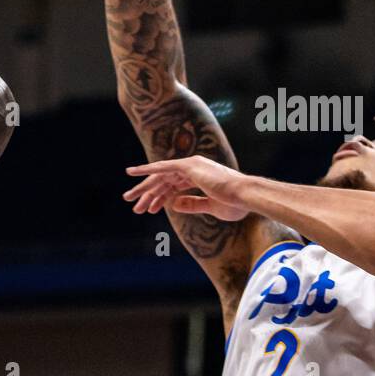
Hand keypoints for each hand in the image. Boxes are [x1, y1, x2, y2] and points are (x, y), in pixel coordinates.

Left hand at [124, 155, 250, 221]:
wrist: (245, 197)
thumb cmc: (235, 203)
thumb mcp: (211, 207)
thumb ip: (193, 204)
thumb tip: (175, 204)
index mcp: (200, 176)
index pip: (174, 186)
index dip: (161, 198)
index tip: (150, 209)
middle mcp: (193, 167)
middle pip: (164, 180)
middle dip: (148, 192)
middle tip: (132, 203)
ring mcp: (190, 165)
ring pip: (160, 176)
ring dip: (144, 187)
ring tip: (129, 199)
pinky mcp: (188, 166)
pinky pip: (163, 167)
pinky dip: (147, 169)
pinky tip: (133, 173)